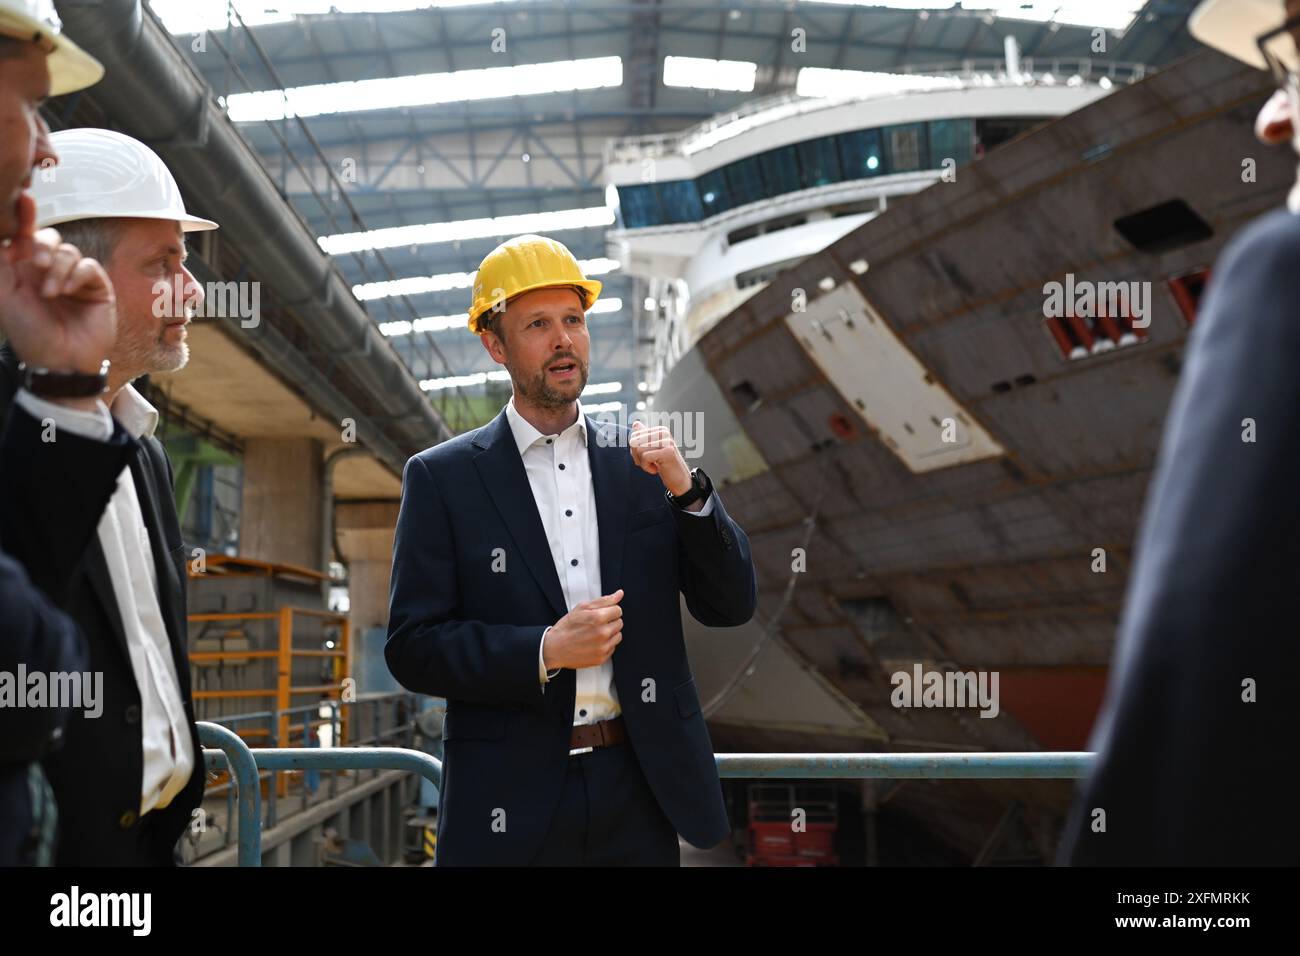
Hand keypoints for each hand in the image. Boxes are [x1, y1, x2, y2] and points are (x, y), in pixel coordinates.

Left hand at [0, 192, 115, 376]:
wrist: (60, 363)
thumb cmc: (29, 333)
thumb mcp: (5, 295)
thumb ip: (2, 262)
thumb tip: (5, 235)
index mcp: (23, 270)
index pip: (23, 236)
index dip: (23, 216)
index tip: (24, 200)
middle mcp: (48, 271)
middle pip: (48, 238)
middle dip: (42, 244)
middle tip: (36, 263)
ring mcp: (74, 278)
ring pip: (69, 251)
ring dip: (58, 268)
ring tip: (52, 293)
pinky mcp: (96, 287)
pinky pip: (89, 266)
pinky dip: (77, 275)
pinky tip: (68, 291)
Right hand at [542, 589, 623, 669]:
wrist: (555, 648)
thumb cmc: (566, 627)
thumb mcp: (582, 608)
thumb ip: (604, 600)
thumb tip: (619, 594)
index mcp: (598, 618)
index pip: (618, 610)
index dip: (609, 611)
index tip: (601, 614)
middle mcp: (603, 633)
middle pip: (619, 623)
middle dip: (609, 622)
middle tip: (595, 624)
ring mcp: (603, 647)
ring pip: (618, 636)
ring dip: (609, 634)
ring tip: (594, 634)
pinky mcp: (602, 658)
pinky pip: (612, 648)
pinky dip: (605, 645)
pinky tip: (593, 643)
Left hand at [630, 420, 691, 495]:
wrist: (679, 480)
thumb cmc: (665, 465)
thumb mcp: (652, 450)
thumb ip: (644, 437)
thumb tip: (636, 423)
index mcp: (660, 430)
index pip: (635, 435)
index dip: (635, 450)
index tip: (646, 457)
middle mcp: (664, 432)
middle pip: (635, 441)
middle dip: (637, 456)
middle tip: (649, 463)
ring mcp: (667, 441)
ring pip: (639, 450)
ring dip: (643, 463)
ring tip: (654, 465)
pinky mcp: (668, 451)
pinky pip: (645, 457)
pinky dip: (647, 467)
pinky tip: (656, 469)